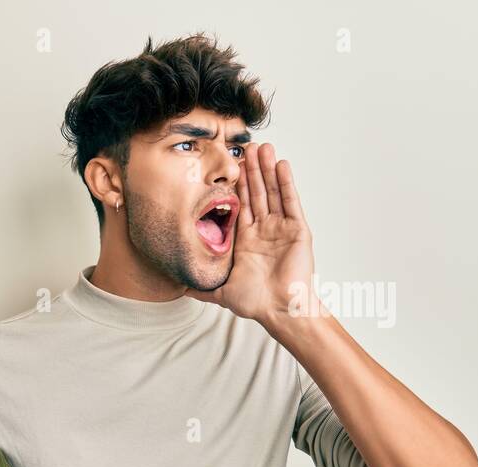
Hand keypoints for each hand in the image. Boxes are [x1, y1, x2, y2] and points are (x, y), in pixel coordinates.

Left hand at [187, 142, 318, 325]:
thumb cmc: (254, 302)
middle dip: (251, 170)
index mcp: (246, 239)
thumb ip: (201, 287)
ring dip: (268, 169)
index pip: (240, 204)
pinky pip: (291, 202)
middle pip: (257, 192)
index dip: (236, 184)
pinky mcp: (297, 230)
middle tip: (246, 145)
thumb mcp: (220, 291)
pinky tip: (281, 164)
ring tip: (263, 147)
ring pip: (273, 192)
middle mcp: (264, 229)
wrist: (278, 309)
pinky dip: (286, 183)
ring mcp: (281, 228)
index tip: (230, 166)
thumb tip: (180, 290)